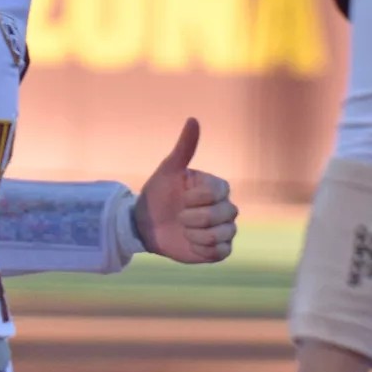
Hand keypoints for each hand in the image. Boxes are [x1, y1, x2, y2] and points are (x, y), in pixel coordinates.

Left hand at [131, 118, 236, 263]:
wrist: (145, 225)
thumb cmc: (158, 194)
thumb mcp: (168, 170)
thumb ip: (184, 147)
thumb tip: (193, 119)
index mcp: (217, 187)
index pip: (219, 193)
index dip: (197, 199)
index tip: (181, 198)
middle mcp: (225, 208)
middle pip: (224, 214)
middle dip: (195, 218)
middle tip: (179, 216)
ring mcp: (225, 230)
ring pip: (223, 234)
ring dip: (196, 234)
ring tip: (183, 230)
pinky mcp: (220, 250)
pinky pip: (221, 252)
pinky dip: (202, 250)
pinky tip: (189, 243)